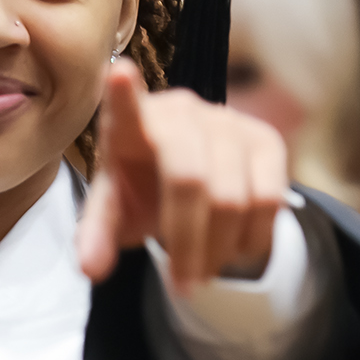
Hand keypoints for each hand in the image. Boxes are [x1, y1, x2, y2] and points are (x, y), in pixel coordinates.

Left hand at [77, 60, 289, 293]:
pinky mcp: (265, 139)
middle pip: (189, 179)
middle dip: (187, 243)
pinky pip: (269, 199)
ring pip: (232, 198)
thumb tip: (90, 271)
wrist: (193, 178)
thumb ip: (98, 237)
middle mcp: (179, 111)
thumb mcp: (116, 212)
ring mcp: (226, 121)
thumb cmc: (141, 189)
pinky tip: (231, 250)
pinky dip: (250, 241)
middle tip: (182, 286)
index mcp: (129, 125)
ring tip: (200, 274)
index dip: (124, 94)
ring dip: (217, 251)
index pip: (124, 107)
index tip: (118, 73)